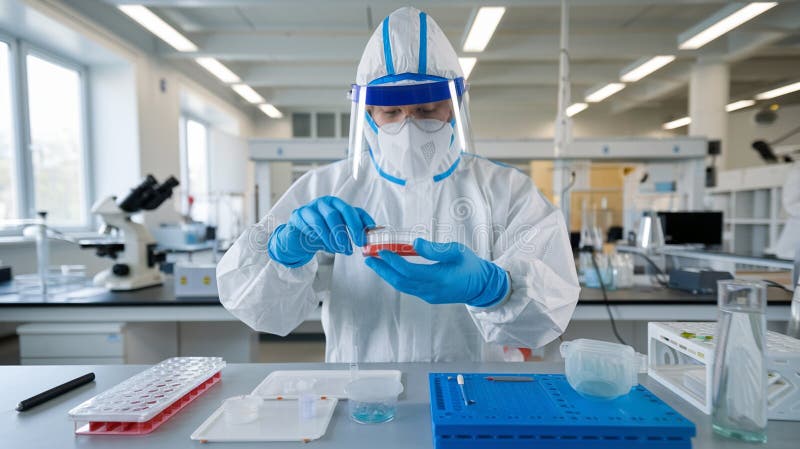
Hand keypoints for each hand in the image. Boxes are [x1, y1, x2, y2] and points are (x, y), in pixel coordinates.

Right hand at [268, 196, 374, 267]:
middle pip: (339, 213)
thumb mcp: (339, 234)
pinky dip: (319, 237)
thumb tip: (367, 241)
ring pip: (324, 220)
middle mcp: (324, 203)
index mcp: (337, 204)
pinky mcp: (298, 216)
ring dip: (334, 237)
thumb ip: (352, 233)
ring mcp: (310, 208)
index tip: (367, 238)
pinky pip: (310, 226)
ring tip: (341, 250)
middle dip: (349, 230)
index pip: (353, 210)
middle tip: (355, 245)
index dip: (362, 223)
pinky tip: (323, 246)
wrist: (297, 239)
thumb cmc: (321, 235)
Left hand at [364, 238, 507, 306]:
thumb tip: (415, 243)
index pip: (409, 271)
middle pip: (400, 282)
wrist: (482, 286)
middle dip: (382, 270)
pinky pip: (408, 288)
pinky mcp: (429, 297)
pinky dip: (396, 278)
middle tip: (368, 258)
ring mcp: (429, 296)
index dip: (393, 262)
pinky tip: (391, 269)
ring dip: (387, 275)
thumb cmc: (471, 265)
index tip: (382, 251)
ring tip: (375, 263)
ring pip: (402, 287)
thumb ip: (436, 248)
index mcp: (439, 278)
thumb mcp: (457, 251)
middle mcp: (431, 290)